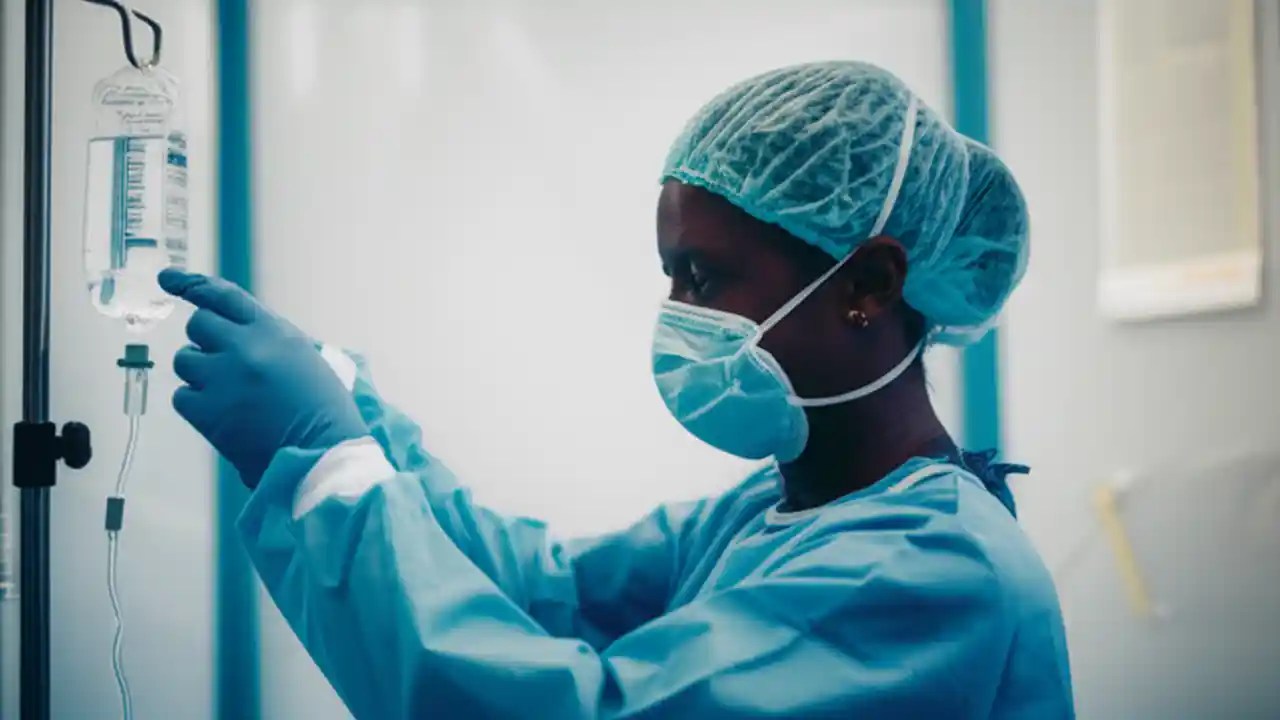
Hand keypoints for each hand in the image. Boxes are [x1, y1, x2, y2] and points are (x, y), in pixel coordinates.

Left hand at [159, 269, 367, 487]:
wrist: (324, 455)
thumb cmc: (323, 412)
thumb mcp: (304, 360)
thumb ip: (269, 340)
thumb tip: (231, 333)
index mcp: (274, 332)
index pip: (224, 296)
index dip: (192, 284)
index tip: (168, 279)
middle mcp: (246, 347)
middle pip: (199, 325)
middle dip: (207, 342)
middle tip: (224, 365)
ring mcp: (224, 378)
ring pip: (184, 359)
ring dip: (200, 373)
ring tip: (227, 394)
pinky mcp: (208, 412)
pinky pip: (182, 396)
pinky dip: (196, 404)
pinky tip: (221, 415)